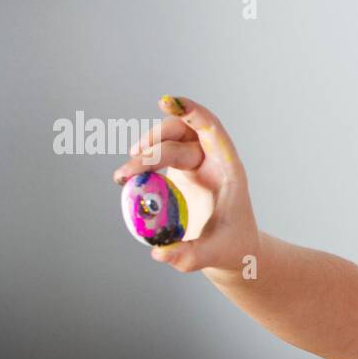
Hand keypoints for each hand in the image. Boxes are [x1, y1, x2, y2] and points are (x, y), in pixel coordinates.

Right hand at [112, 96, 259, 277]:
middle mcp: (213, 161)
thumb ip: (188, 256)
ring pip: (168, 139)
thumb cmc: (230, 249)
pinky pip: (160, 155)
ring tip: (126, 173)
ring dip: (145, 149)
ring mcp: (196, 164)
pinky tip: (130, 177)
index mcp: (228, 170)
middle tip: (131, 168)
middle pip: (182, 132)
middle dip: (154, 143)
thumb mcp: (213, 256)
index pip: (213, 130)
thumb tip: (158, 253)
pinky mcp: (182, 171)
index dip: (192, 112)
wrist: (232, 250)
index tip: (168, 102)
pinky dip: (143, 161)